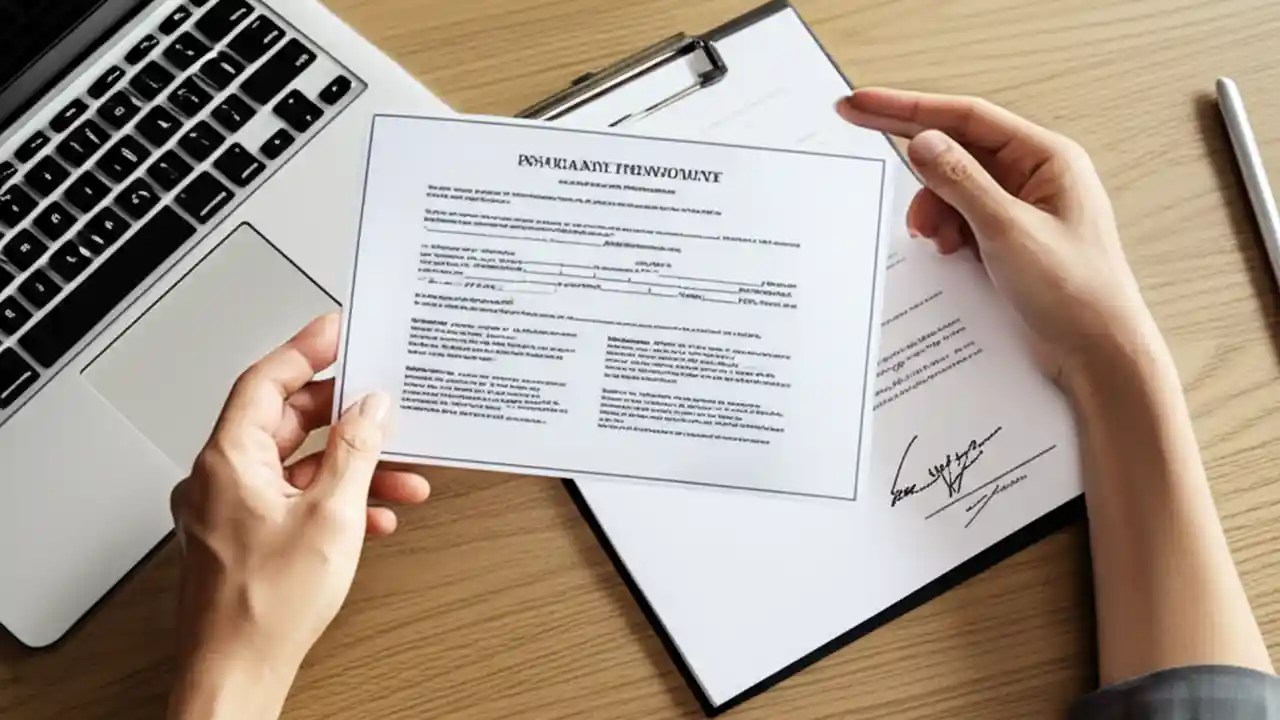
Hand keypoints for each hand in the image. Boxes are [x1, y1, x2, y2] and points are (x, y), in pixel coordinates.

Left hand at [168, 314, 430, 719]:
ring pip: (295, 464)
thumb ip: (357, 450)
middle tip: (380, 399)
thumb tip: (372, 407)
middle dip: (342, 415)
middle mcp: (218, 479)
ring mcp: (228, 510)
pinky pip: (292, 499)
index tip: (336, 331)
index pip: (264, 380)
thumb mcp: (332, 515)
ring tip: (398, 470)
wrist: (236, 674)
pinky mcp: (243, 539)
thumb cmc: (264, 608)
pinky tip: (373, 512)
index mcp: (227, 459)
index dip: (305, 350)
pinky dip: (334, 498)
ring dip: (350, 464)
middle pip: (283, 420)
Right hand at [837, 88, 1161, 384]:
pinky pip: (963, 219)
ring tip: (934, 239)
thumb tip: (921, 142)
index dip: (910, 107)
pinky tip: (949, 252)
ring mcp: (1022, 208)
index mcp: (1047, 158)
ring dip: (934, 209)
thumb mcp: (1008, 231)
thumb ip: (960, 182)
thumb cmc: (1076, 292)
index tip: (865, 103)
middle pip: (959, 149)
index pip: (967, 117)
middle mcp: (1036, 175)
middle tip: (859, 127)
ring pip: (955, 189)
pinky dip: (946, 230)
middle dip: (918, 162)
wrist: (1099, 354)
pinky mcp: (1010, 239)